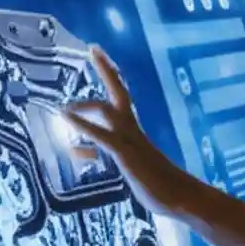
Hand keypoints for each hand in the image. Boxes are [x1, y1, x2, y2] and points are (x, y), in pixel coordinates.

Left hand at [62, 47, 196, 214]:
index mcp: (135, 131)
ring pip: (107, 110)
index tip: (99, 54)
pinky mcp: (125, 153)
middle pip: (118, 91)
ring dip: (84, 104)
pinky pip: (101, 135)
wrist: (181, 196)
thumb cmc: (157, 185)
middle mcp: (132, 129)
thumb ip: (100, 154)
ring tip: (63, 106)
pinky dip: (83, 124)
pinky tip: (67, 117)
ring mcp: (129, 139)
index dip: (111, 75)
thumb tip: (76, 151)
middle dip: (106, 69)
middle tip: (94, 49)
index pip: (122, 97)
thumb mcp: (126, 167)